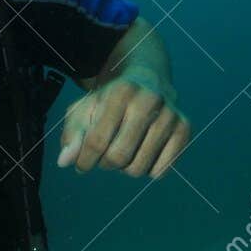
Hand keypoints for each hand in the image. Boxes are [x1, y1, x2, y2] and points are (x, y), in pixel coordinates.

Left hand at [57, 78, 190, 178]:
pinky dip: (147, 170)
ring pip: (139, 168)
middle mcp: (149, 100)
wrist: (146, 79)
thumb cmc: (109, 101)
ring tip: (121, 152)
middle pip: (118, 157)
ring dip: (124, 169)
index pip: (97, 141)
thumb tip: (65, 162)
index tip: (80, 165)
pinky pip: (161, 171)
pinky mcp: (185, 128)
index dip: (84, 160)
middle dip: (104, 164)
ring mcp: (170, 114)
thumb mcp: (85, 109)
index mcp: (120, 92)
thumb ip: (73, 134)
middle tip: (103, 157)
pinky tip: (141, 153)